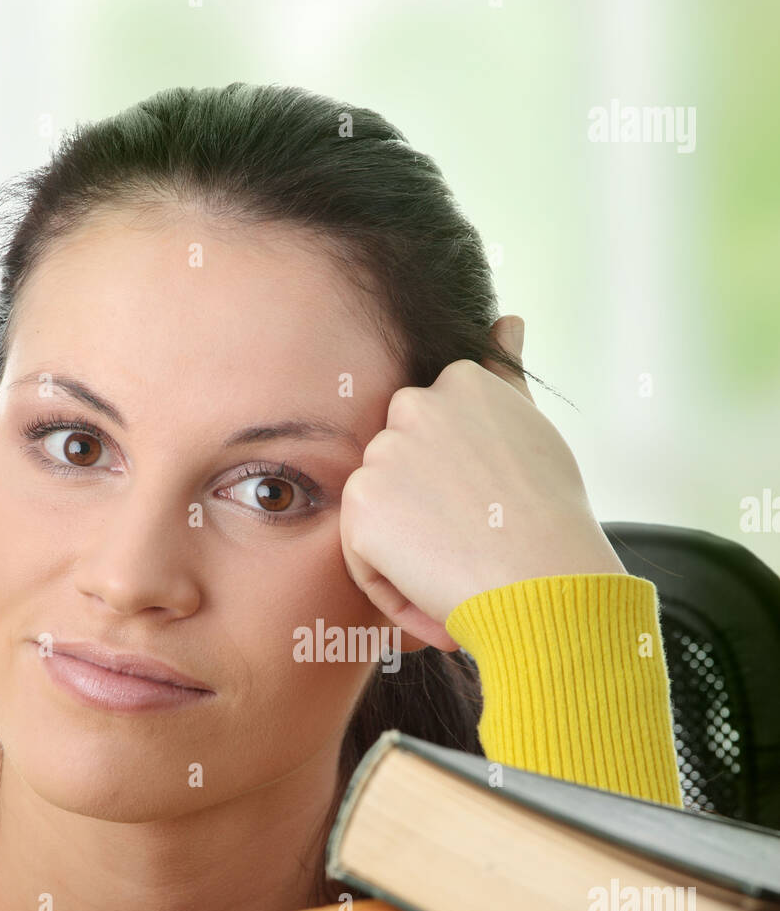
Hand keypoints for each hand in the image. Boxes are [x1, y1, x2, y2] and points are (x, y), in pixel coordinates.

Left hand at [339, 316, 625, 650]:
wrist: (546, 580)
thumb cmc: (550, 516)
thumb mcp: (533, 427)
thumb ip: (505, 378)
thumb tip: (508, 322)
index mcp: (460, 382)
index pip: (429, 434)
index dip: (453, 483)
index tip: (489, 510)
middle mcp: (414, 405)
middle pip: (398, 471)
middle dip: (424, 511)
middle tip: (474, 545)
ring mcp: (384, 453)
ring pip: (379, 514)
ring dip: (408, 550)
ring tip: (462, 570)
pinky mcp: (361, 505)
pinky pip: (362, 556)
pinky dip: (392, 584)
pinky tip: (438, 589)